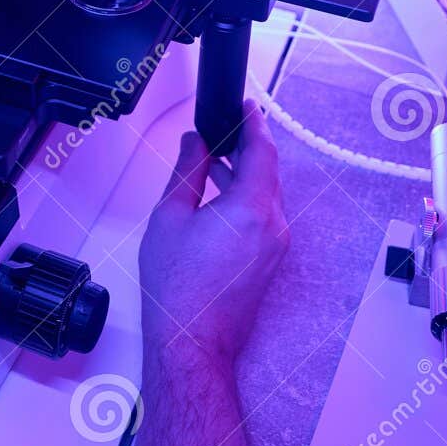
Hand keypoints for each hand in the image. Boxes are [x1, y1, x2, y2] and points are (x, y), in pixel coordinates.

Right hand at [138, 101, 288, 367]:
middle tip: (223, 129)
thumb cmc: (178, 289)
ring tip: (215, 161)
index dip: (254, 122)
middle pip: (268, 171)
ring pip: (267, 194)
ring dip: (245, 174)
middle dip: (247, 146)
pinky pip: (265, 216)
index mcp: (251, 209)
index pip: (262, 150)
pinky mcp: (271, 260)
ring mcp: (276, 245)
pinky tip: (220, 197)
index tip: (246, 105)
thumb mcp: (170, 216)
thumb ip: (187, 172)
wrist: (192, 340)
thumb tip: (195, 143)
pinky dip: (246, 198)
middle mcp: (273, 225)